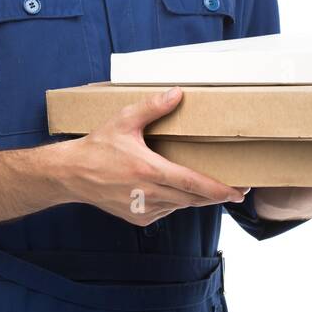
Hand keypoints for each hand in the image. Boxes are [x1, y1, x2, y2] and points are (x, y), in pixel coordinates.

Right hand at [56, 86, 246, 226]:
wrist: (72, 174)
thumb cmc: (98, 146)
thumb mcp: (124, 121)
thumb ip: (153, 107)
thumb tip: (177, 93)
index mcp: (150, 171)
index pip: (194, 184)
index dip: (220, 190)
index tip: (239, 192)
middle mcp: (149, 194)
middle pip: (193, 199)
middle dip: (216, 195)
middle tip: (236, 190)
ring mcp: (143, 209)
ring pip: (180, 205)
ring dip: (193, 197)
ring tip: (203, 186)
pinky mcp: (137, 218)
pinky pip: (165, 211)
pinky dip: (173, 202)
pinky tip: (169, 189)